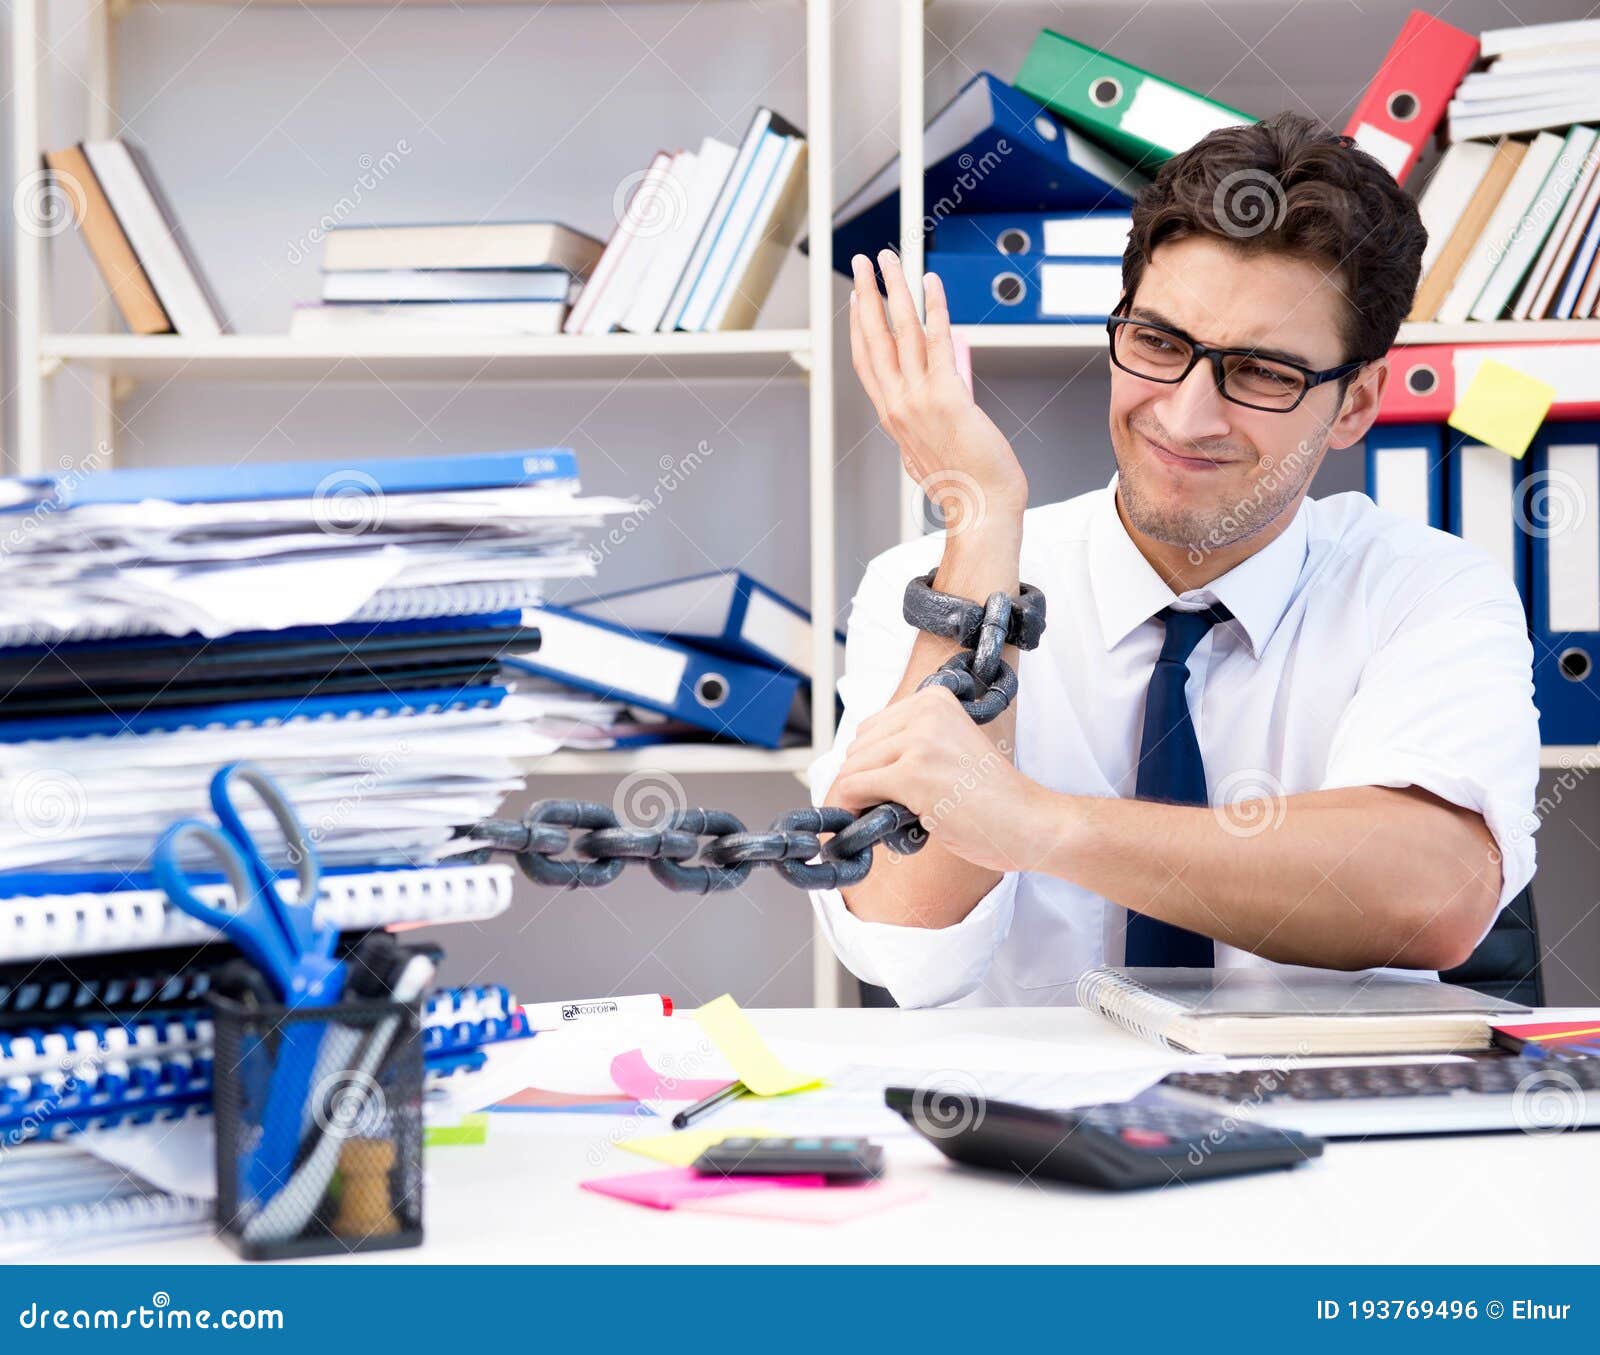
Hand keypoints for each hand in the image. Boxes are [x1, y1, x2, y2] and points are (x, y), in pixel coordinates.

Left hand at [829, 686, 1049, 873]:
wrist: (1028, 822)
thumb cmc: (992, 797)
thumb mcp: (949, 748)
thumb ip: (910, 744)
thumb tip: (855, 766)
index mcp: (935, 699)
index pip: (872, 728)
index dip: (871, 763)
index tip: (882, 787)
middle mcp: (925, 711)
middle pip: (858, 747)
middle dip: (862, 780)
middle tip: (885, 808)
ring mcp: (919, 741)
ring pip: (852, 768)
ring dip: (859, 798)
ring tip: (888, 816)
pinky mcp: (912, 773)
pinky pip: (854, 787)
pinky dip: (852, 808)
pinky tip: (870, 822)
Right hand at [850, 249, 1027, 531]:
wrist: (980, 508)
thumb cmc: (966, 486)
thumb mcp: (931, 453)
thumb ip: (927, 424)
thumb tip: (937, 401)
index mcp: (892, 418)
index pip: (867, 362)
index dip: (859, 325)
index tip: (858, 298)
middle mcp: (898, 405)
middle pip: (873, 338)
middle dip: (866, 294)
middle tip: (862, 262)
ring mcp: (918, 400)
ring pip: (900, 331)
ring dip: (893, 288)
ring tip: (889, 257)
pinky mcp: (947, 396)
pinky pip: (937, 340)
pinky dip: (934, 306)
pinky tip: (931, 282)